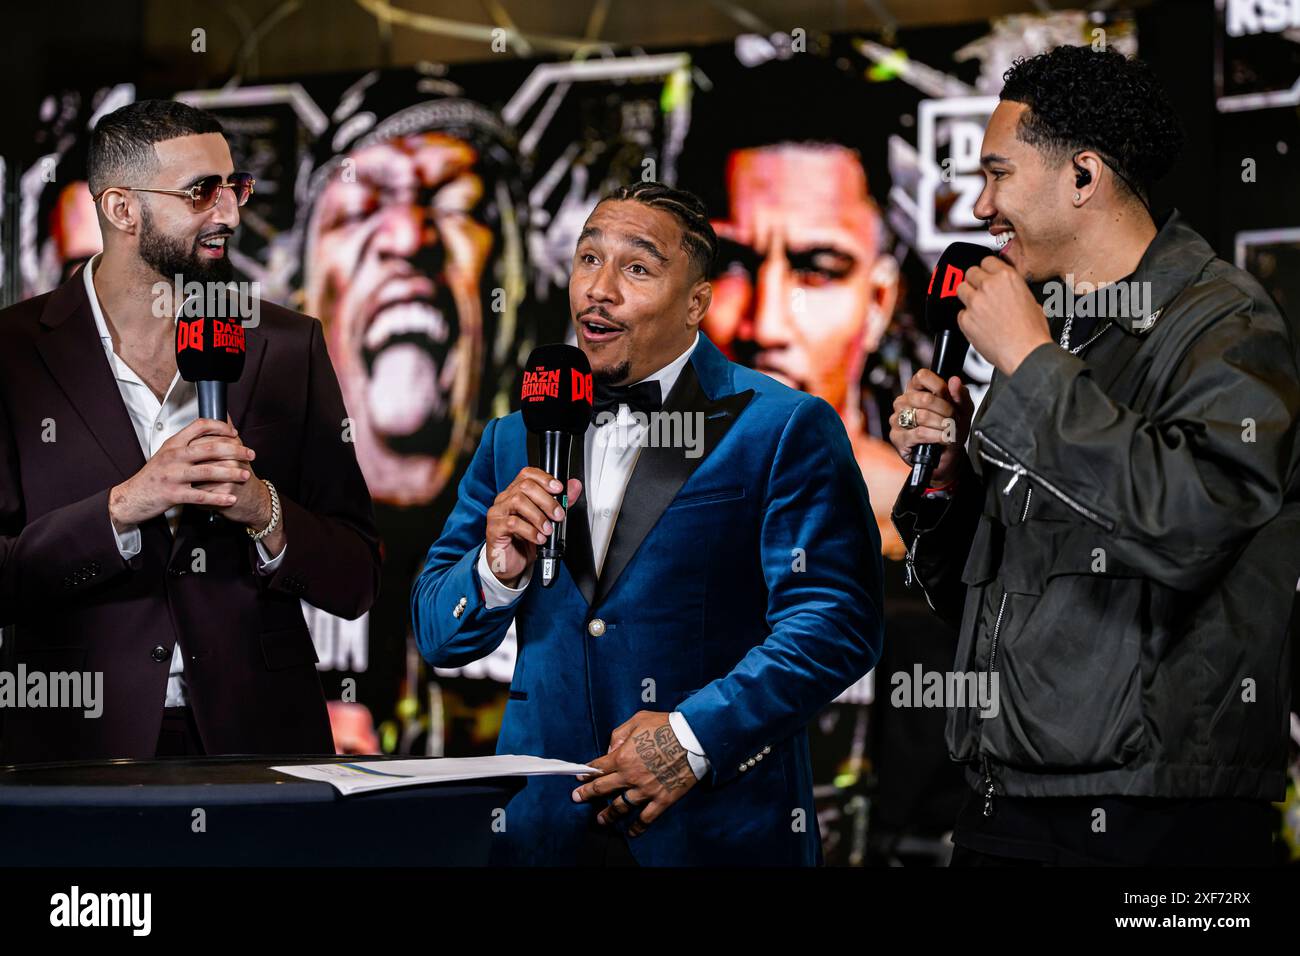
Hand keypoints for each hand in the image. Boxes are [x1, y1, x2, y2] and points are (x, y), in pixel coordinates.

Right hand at [108, 418, 253, 527]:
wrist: (131, 497)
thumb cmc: (152, 476)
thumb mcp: (166, 454)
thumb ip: (185, 445)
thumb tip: (208, 436)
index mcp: (173, 444)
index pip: (199, 426)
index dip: (220, 426)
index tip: (234, 432)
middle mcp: (174, 456)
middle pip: (210, 448)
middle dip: (235, 450)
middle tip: (250, 454)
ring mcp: (173, 475)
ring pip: (208, 471)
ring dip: (230, 473)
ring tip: (245, 475)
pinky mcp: (173, 494)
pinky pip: (200, 496)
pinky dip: (218, 498)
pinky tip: (231, 498)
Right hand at [484, 467, 582, 586]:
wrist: (512, 563)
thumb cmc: (525, 540)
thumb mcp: (546, 519)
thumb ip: (560, 502)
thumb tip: (574, 486)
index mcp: (516, 492)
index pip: (527, 474)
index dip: (544, 478)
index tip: (559, 488)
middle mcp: (505, 499)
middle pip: (525, 487)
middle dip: (546, 500)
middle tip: (558, 515)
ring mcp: (498, 513)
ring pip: (518, 502)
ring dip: (539, 516)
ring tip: (548, 529)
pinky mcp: (494, 529)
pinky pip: (512, 523)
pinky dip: (530, 531)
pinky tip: (539, 538)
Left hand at [571, 711, 697, 836]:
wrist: (694, 737)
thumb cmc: (666, 725)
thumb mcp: (638, 719)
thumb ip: (619, 734)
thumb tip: (610, 750)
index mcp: (623, 757)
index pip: (598, 767)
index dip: (587, 773)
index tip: (580, 778)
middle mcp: (630, 776)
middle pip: (603, 789)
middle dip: (587, 794)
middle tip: (577, 798)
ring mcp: (646, 790)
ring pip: (621, 807)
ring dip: (608, 814)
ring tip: (600, 820)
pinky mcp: (662, 799)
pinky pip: (646, 818)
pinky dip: (637, 827)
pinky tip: (630, 832)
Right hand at [889, 370, 973, 486]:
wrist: (945, 456)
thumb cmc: (950, 429)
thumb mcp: (962, 410)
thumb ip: (960, 395)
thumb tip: (955, 380)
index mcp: (916, 390)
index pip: (922, 376)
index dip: (939, 386)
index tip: (949, 397)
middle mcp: (903, 402)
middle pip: (925, 398)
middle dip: (946, 410)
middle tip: (954, 419)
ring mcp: (897, 419)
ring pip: (923, 416)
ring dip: (943, 425)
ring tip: (950, 430)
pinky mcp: (897, 437)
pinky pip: (919, 433)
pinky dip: (937, 436)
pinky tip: (943, 439)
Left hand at [955, 255, 1051, 375]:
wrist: (1025, 353)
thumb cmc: (1032, 332)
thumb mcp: (1032, 300)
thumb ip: (1014, 289)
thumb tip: (1009, 291)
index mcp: (1007, 277)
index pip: (986, 261)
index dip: (987, 269)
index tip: (987, 275)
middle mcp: (988, 286)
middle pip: (970, 272)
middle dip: (975, 281)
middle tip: (981, 292)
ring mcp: (975, 303)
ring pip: (961, 289)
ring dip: (967, 296)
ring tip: (978, 308)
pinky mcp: (965, 320)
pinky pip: (960, 314)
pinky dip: (966, 319)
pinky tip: (979, 325)